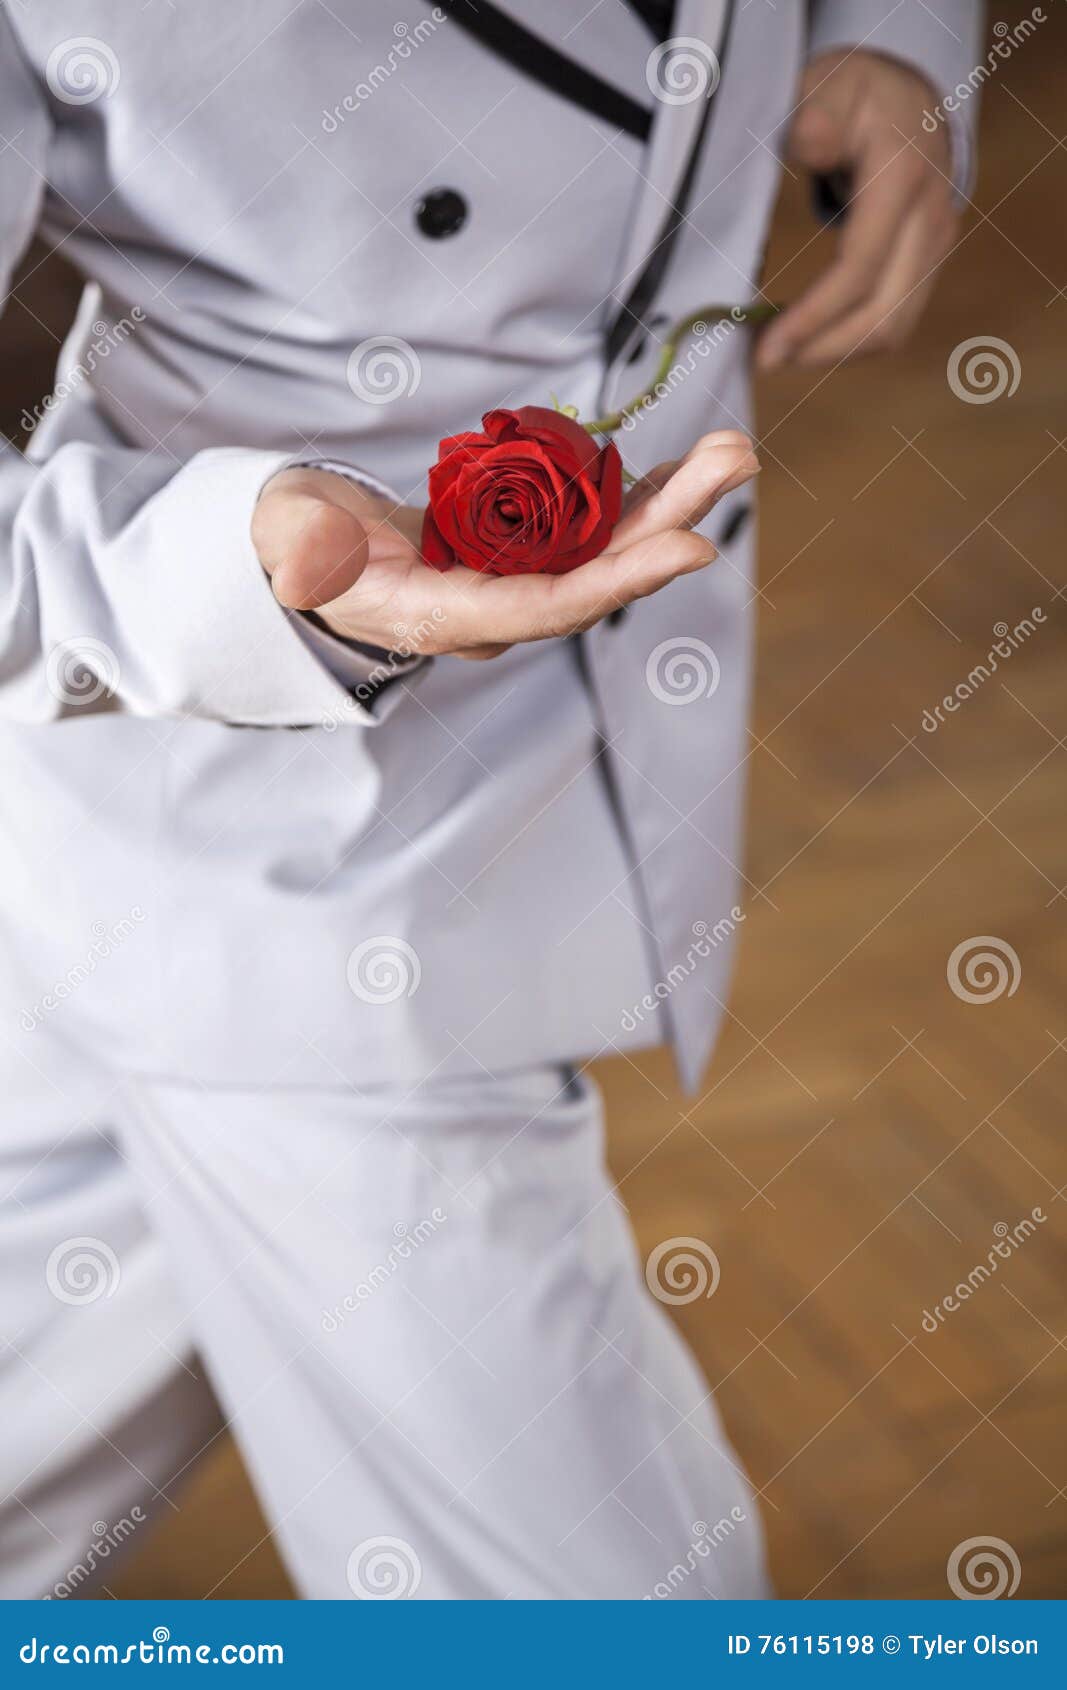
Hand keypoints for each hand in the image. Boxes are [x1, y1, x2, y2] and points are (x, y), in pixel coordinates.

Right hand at [254, 434, 758, 661]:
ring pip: (606, 548)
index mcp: (445, 619)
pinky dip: (636, 494)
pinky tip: (682, 465)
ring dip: (670, 499)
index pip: (547, 609)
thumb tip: (311, 560)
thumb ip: (306, 555)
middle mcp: (496, 613)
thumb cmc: (294, 547)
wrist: (306, 556)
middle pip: (599, 573)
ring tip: (730, 450)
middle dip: (671, 520)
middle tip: (735, 461)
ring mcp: (512, 584)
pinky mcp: (520, 555)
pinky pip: (589, 529)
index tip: (693, 546)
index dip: (621, 581)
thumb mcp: (292, 546)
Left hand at [758, 49, 959, 369]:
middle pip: (884, 314)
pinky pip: (896, 320)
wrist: (911, 96)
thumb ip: (817, 113)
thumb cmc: (857, 94)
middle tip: (765, 359)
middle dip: (822, 348)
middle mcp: (931, 218)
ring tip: (783, 353)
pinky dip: (852, 340)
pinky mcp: (930, 262)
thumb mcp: (830, 85)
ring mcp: (937, 244)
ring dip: (836, 353)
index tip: (767, 346)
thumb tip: (810, 140)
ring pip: (894, 328)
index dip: (814, 315)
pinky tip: (812, 339)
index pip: (860, 267)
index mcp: (902, 177)